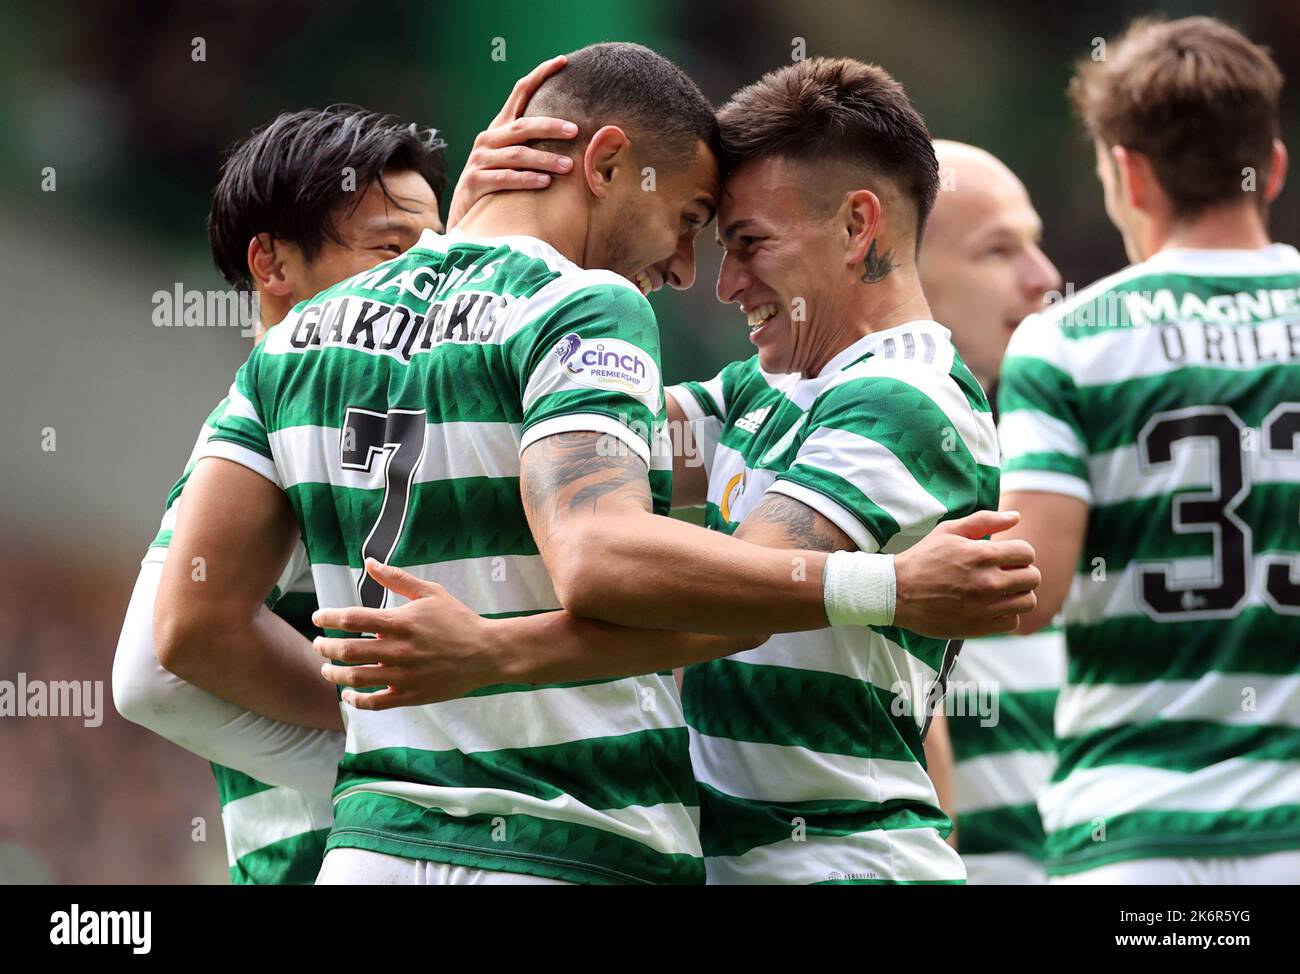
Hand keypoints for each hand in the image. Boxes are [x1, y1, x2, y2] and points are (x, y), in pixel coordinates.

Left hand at [310, 559, 505, 708]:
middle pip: (347, 650)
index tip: (318, 618)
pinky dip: (356, 700)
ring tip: (326, 669)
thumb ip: (397, 578)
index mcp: (400, 622)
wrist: (486, 653)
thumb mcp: (430, 592)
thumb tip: (369, 562)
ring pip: (356, 678)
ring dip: (334, 674)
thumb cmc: (458, 620)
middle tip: (318, 645)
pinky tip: (348, 695)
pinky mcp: (410, 695)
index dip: (328, 618)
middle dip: (325, 647)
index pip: (352, 619)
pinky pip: (375, 702)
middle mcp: (397, 650)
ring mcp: (403, 675)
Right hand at [445, 55, 578, 228]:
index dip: (540, 74)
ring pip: (517, 155)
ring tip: (569, 166)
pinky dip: (526, 180)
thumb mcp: (513, 159)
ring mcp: (480, 160)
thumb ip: (533, 143)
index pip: (520, 93)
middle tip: (575, 131)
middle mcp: (488, 139)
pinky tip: (545, 183)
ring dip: (545, 159)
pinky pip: (505, 178)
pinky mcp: (475, 182)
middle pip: (523, 126)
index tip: (563, 60)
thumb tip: (574, 132)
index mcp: (499, 128)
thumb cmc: (498, 185)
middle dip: (550, 126)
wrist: (465, 214)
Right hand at [892, 510, 1039, 637]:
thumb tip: (1016, 517)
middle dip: (1021, 572)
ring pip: (1027, 601)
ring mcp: (986, 606)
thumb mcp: (948, 531)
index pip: (1027, 552)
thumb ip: (984, 520)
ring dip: (1018, 594)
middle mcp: (989, 581)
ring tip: (1001, 591)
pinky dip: (1007, 614)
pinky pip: (1013, 621)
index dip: (1019, 552)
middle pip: (1032, 577)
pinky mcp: (980, 626)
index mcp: (982, 554)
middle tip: (1005, 573)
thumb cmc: (922, 559)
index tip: (1006, 556)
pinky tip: (991, 607)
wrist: (897, 592)